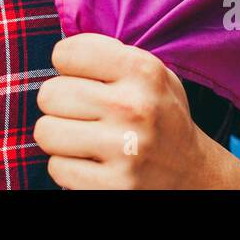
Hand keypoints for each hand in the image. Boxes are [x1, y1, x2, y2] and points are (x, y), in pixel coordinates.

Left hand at [34, 33, 239, 189]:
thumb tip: (60, 53)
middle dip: (59, 102)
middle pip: (50, 94)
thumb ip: (110, 54)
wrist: (194, 174)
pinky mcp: (113, 186)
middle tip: (80, 110)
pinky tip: (89, 160)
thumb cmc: (160, 114)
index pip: (66, 53)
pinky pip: (56, 168)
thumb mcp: (151, 72)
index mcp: (142, 71)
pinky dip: (67, 166)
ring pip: (45, 132)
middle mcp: (133, 107)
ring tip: (82, 136)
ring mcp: (124, 150)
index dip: (67, 65)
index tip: (79, 76)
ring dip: (59, 135)